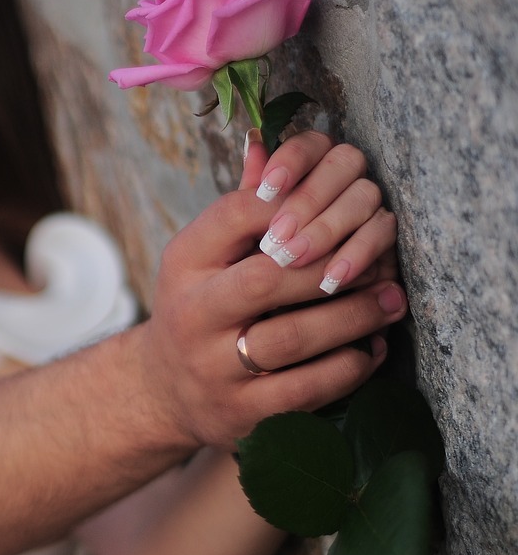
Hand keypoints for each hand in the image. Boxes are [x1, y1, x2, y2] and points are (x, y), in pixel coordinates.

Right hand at [141, 131, 406, 449]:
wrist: (162, 390)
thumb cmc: (201, 306)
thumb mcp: (206, 254)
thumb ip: (241, 205)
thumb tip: (266, 139)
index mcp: (182, 264)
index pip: (238, 214)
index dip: (296, 202)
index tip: (337, 203)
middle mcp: (190, 314)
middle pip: (270, 277)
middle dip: (334, 264)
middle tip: (382, 259)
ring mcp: (212, 368)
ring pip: (294, 337)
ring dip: (355, 317)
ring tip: (391, 303)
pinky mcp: (239, 414)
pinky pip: (307, 389)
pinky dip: (348, 367)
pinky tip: (370, 351)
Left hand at [242, 129, 397, 293]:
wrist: (273, 316)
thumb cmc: (252, 266)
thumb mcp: (241, 236)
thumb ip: (249, 195)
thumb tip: (254, 142)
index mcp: (311, 166)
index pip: (310, 143)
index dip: (291, 160)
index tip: (266, 189)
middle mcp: (347, 178)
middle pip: (344, 161)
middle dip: (307, 199)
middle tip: (275, 238)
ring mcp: (372, 205)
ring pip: (366, 194)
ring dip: (328, 227)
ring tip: (292, 259)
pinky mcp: (390, 238)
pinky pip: (385, 231)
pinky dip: (357, 253)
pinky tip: (330, 278)